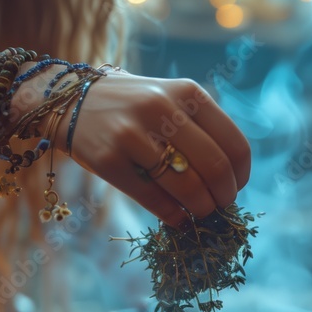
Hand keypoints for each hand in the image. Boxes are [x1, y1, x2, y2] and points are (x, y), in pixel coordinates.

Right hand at [18, 70, 250, 226]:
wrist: (71, 100)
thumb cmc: (133, 106)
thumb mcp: (171, 99)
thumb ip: (201, 129)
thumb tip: (231, 180)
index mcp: (187, 93)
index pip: (234, 144)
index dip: (241, 176)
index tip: (235, 188)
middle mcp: (162, 108)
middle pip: (215, 168)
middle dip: (224, 197)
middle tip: (219, 207)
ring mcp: (132, 133)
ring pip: (186, 186)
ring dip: (200, 210)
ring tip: (199, 214)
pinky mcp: (108, 159)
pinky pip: (153, 198)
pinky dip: (172, 216)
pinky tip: (178, 219)